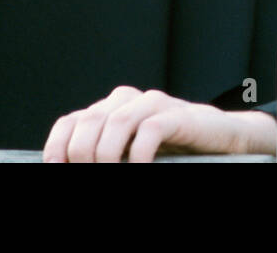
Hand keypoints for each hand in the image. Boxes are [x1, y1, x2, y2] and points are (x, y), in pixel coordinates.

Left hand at [43, 86, 276, 161]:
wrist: (219, 140)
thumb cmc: (172, 151)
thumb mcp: (129, 154)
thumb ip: (106, 156)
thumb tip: (73, 168)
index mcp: (110, 109)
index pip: (71, 122)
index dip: (57, 147)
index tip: (57, 170)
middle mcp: (128, 100)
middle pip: (89, 122)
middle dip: (82, 155)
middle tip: (87, 175)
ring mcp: (153, 104)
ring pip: (116, 123)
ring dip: (106, 156)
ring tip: (110, 173)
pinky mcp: (177, 114)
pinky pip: (149, 130)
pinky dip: (138, 154)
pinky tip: (138, 167)